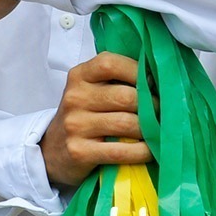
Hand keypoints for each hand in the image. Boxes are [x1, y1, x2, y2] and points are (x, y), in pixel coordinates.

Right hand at [39, 52, 150, 187]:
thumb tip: (159, 80)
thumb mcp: (91, 92)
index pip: (110, 63)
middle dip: (152, 106)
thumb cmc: (84, 117)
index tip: (153, 84)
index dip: (137, 71)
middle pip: (126, 96)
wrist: (53, 152)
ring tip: (158, 132)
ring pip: (127, 123)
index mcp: (79, 76)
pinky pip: (122, 151)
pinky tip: (149, 151)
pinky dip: (142, 152)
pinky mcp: (79, 151)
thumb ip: (116, 82)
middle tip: (163, 114)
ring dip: (150, 130)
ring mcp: (75, 125)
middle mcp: (75, 97)